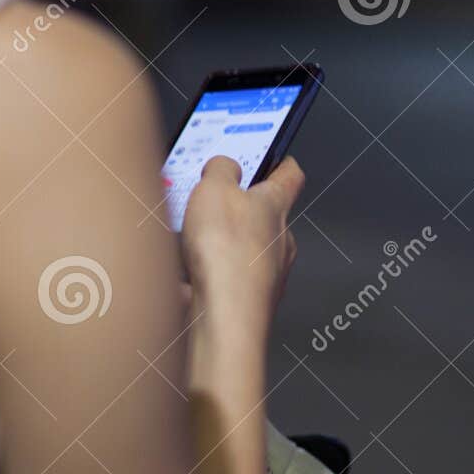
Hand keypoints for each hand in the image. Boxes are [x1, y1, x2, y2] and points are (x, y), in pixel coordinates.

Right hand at [180, 156, 302, 333]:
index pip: (290, 175)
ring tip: (190, 241)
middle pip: (266, 216)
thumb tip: (225, 163)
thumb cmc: (228, 254)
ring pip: (246, 252)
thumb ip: (221, 169)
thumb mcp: (215, 188)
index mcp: (275, 206)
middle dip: (243, 208)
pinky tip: (184, 280)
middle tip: (216, 199)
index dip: (282, 162)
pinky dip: (207, 278)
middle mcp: (280, 241)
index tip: (277, 156)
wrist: (226, 316)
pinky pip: (227, 282)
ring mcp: (267, 274)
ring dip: (222, 245)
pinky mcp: (249, 301)